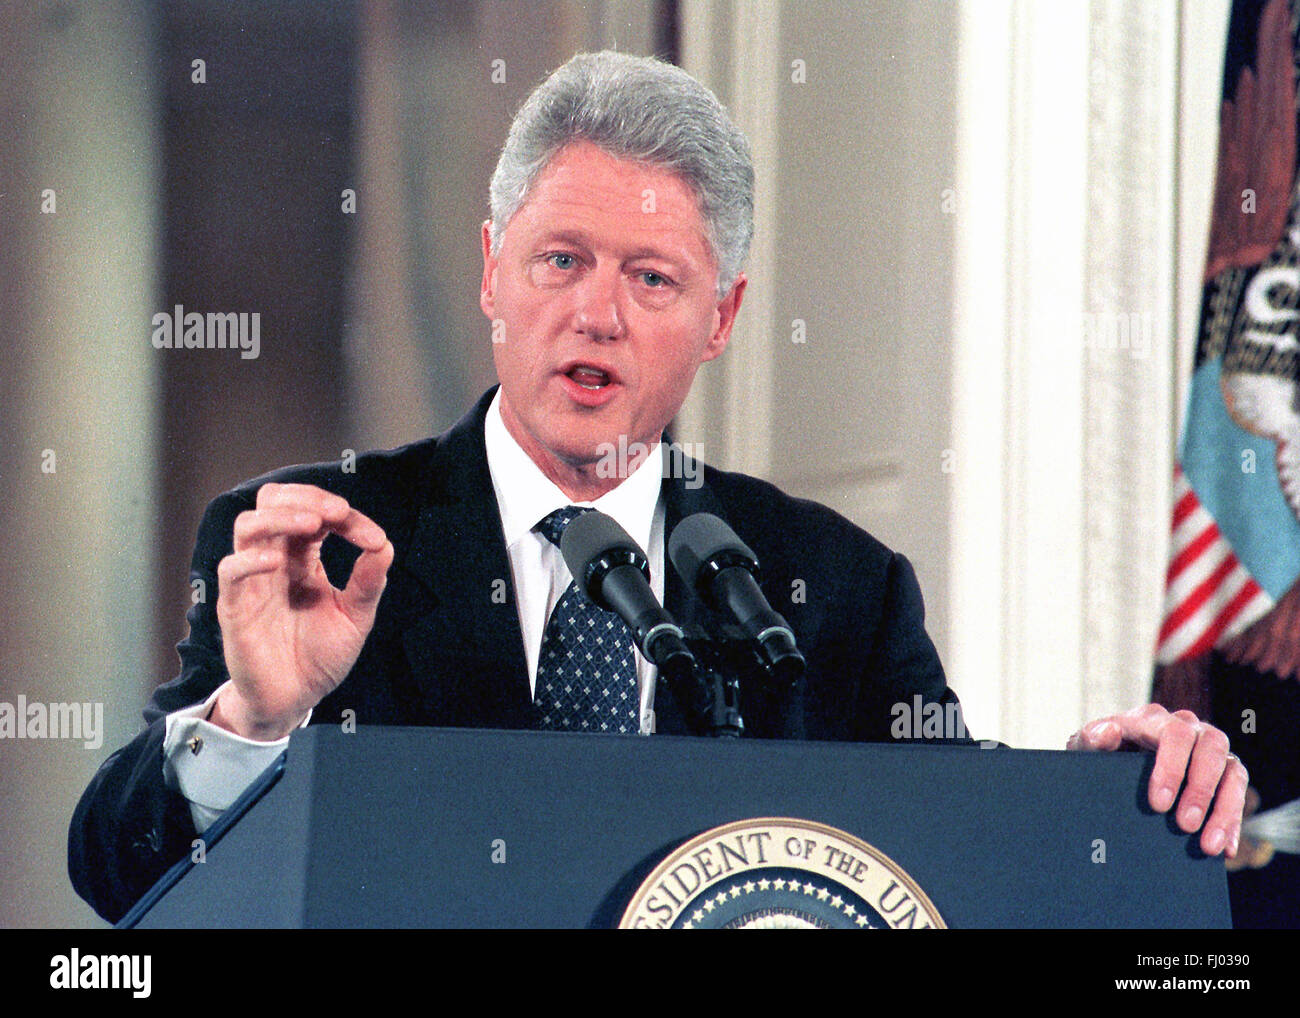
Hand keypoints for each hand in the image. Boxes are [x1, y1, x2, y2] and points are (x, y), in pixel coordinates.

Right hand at [211, 482, 394, 740]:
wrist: (296, 700)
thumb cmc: (320, 657)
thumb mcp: (355, 618)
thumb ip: (368, 582)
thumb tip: (384, 544)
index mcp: (305, 558)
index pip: (316, 513)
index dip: (346, 517)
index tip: (373, 539)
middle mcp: (276, 561)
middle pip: (274, 502)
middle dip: (306, 497)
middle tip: (337, 512)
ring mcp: (253, 581)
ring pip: (248, 525)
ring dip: (280, 516)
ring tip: (312, 524)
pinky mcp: (235, 607)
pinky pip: (231, 570)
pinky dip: (251, 559)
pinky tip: (278, 563)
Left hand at [1067, 704, 1247, 858]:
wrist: (1108, 763)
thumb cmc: (1098, 751)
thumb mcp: (1086, 745)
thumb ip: (1092, 738)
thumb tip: (1109, 732)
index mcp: (1153, 719)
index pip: (1174, 734)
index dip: (1171, 768)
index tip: (1158, 804)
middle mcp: (1189, 727)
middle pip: (1211, 748)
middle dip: (1201, 789)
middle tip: (1185, 825)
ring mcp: (1208, 748)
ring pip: (1232, 771)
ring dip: (1225, 810)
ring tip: (1209, 846)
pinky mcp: (1223, 771)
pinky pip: (1238, 792)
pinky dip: (1234, 822)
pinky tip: (1225, 849)